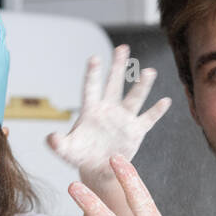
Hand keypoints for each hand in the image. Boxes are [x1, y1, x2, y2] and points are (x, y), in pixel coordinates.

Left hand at [47, 45, 170, 180]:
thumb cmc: (80, 155)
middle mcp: (108, 109)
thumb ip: (58, 144)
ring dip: (141, 86)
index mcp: (90, 110)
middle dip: (118, 67)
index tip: (94, 59)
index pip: (91, 89)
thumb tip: (50, 138)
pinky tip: (165, 101)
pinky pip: (147, 119)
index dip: (93, 74)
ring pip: (133, 99)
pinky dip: (156, 111)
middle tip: (123, 48)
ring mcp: (123, 119)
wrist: (97, 168)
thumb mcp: (67, 151)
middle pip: (114, 85)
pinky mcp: (135, 131)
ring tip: (149, 71)